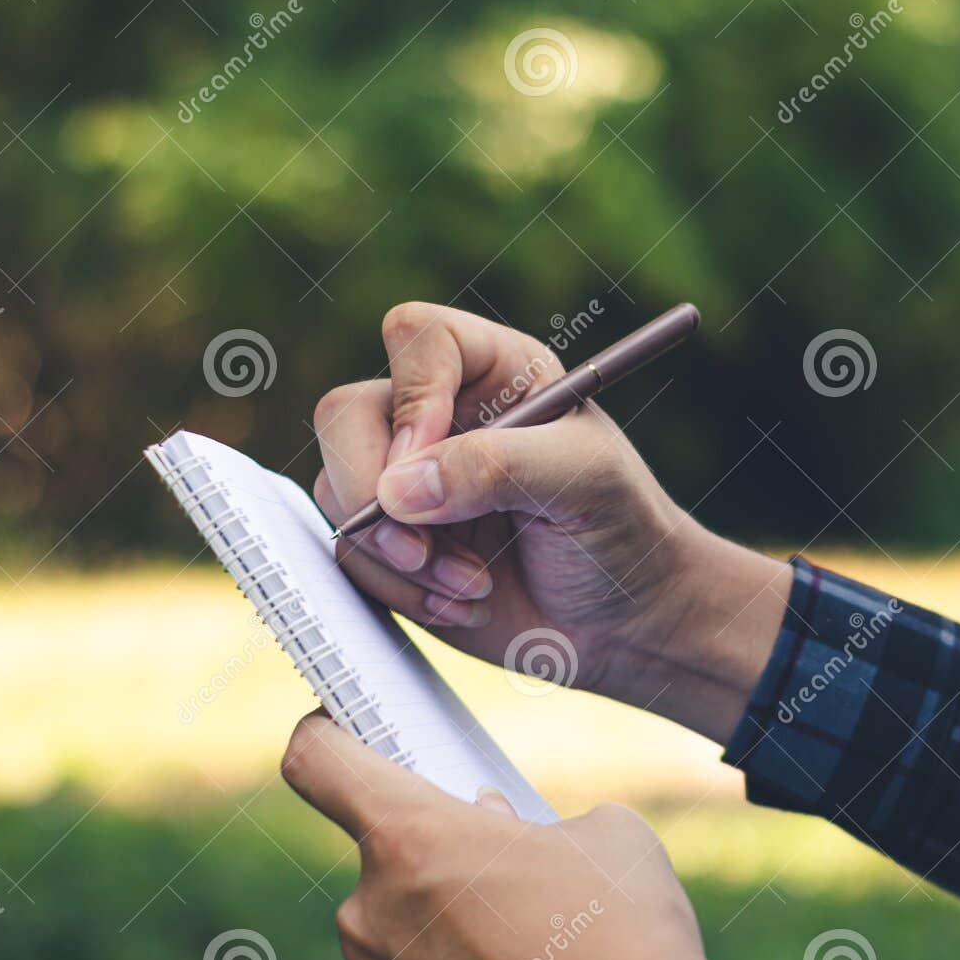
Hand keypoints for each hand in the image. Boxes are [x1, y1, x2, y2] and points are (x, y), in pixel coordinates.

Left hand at [281, 710, 713, 959]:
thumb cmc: (625, 931)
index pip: (317, 760)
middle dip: (433, 853)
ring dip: (434, 919)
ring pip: (390, 921)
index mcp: (412, 836)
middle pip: (379, 851)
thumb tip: (492, 821)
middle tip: (497, 871)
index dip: (326, 734)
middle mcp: (371, 908)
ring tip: (513, 940)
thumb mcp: (598, 833)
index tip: (344, 731)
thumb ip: (524, 814)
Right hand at [313, 301, 790, 743]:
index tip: (426, 463)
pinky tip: (463, 604)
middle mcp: (441, 416)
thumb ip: (497, 466)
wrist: (624, 621)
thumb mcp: (585, 482)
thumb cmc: (622, 532)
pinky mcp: (394, 542)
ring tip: (474, 585)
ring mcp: (409, 481)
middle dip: (372, 491)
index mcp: (495, 370)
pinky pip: (350, 557)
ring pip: (335, 492)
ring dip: (396, 556)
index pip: (417, 338)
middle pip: (346, 415)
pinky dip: (399, 590)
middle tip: (424, 549)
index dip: (412, 398)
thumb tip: (398, 489)